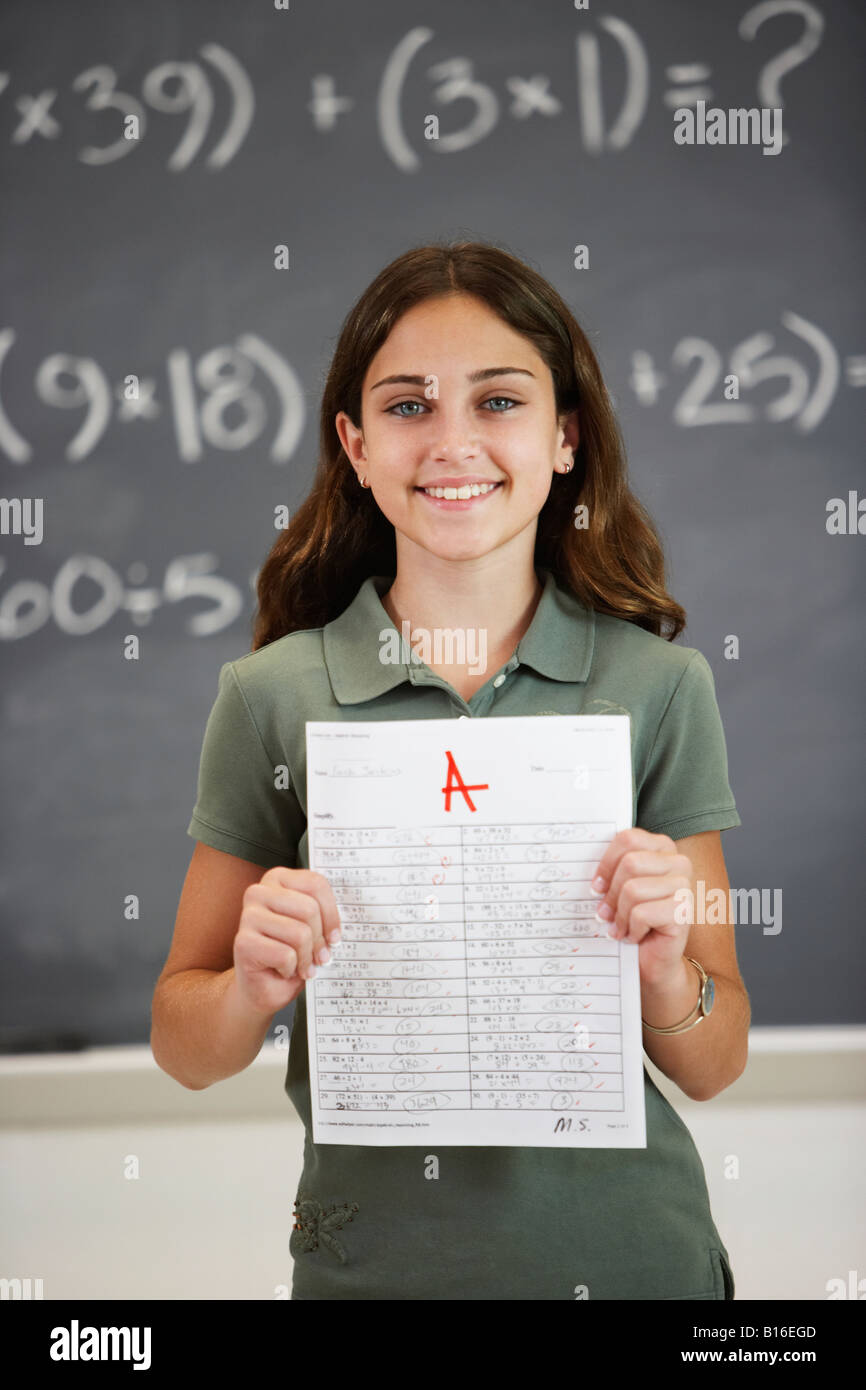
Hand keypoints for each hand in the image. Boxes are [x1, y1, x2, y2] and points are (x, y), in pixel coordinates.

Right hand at [233, 867, 341, 1015]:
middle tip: (319, 957)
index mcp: (277, 879)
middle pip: (309, 909)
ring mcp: (248, 916)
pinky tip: (283, 971)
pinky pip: (285, 955)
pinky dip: (291, 969)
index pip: (315, 884)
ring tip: (301, 965)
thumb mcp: (311, 928)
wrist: (262, 986)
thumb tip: (350, 916)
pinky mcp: (243, 942)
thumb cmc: (289, 954)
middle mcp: (259, 892)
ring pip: (299, 933)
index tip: (335, 936)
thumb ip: (324, 914)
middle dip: (319, 940)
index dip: (332, 914)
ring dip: (306, 958)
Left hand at [590, 827, 692, 989]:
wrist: (653, 959)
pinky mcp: (683, 912)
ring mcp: (684, 887)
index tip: (596, 885)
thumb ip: (612, 869)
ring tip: (620, 926)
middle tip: (604, 912)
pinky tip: (633, 936)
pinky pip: (641, 913)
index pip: (628, 838)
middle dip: (611, 893)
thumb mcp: (620, 887)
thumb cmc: (634, 919)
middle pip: (630, 863)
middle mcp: (678, 863)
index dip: (606, 862)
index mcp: (662, 848)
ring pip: (633, 890)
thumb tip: (587, 866)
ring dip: (619, 915)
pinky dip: (631, 929)